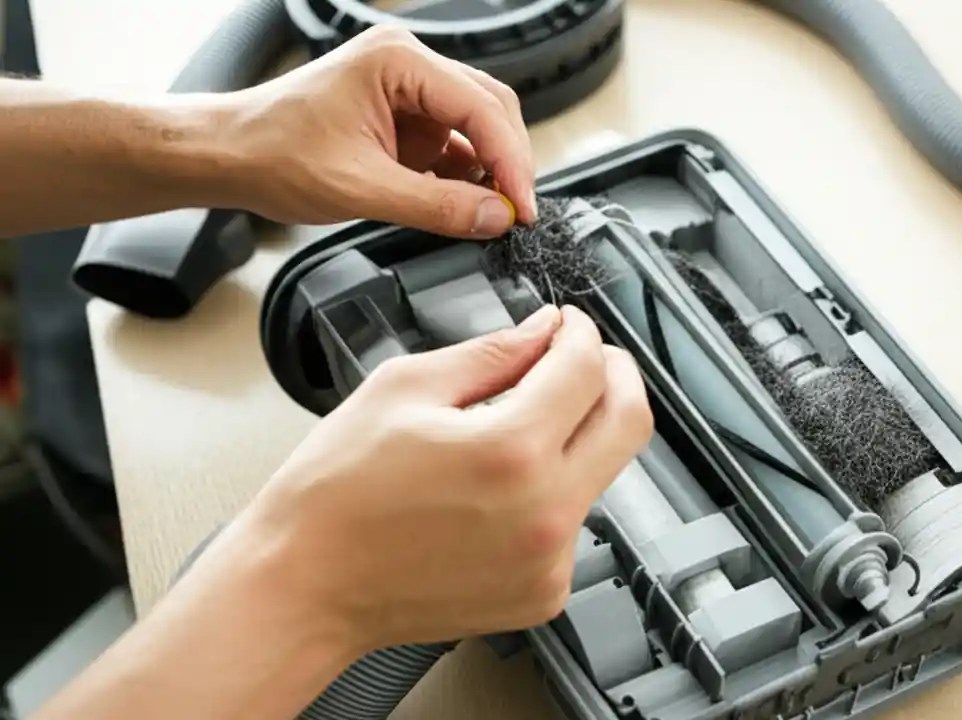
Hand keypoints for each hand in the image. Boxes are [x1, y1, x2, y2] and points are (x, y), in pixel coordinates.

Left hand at [213, 24, 536, 237]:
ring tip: (490, 213)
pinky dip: (464, 177)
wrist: (228, 156)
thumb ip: (436, 207)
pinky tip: (465, 205)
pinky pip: (452, 145)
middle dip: (508, 163)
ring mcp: (407, 91)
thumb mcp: (361, 190)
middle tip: (516, 213)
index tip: (522, 207)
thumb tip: (494, 218)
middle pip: (489, 109)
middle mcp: (407, 65)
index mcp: (398, 61)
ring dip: (488, 171)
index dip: (511, 161)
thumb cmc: (272, 152)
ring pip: (476, 127)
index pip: (481, 107)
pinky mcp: (403, 119)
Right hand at [227, 305, 652, 651]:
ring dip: (577, 435)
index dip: (581, 333)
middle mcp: (545, 511)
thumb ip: (491, 353)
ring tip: (516, 426)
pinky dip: (552, 492)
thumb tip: (543, 331)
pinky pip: (574, 522)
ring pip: (602, 472)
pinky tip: (498, 489)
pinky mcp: (544, 593)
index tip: (565, 325)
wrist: (303, 586)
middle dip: (616, 374)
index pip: (589, 368)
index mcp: (512, 451)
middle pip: (630, 421)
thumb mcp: (404, 388)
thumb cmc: (335, 493)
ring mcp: (550, 561)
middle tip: (585, 357)